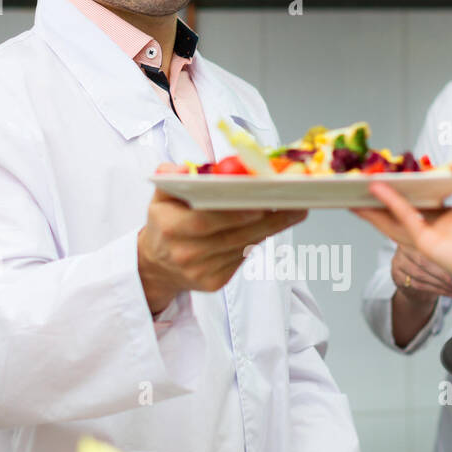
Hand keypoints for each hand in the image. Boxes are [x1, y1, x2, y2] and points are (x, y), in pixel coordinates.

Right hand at [138, 165, 307, 313]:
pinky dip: (258, 240)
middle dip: (266, 220)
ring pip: (243, 247)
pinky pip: (241, 258)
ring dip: (271, 228)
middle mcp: (185, 254)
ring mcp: (200, 272)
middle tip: (294, 203)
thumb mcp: (161, 196)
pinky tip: (275, 225)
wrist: (157, 265)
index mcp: (170, 228)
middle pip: (232, 236)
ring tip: (295, 210)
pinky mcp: (214, 283)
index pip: (205, 221)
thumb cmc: (164, 222)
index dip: (233, 214)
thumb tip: (192, 168)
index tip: (260, 204)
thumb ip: (173, 177)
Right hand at [356, 153, 451, 294]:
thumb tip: (451, 162)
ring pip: (394, 217)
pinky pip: (402, 219)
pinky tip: (375, 189)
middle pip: (404, 207)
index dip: (411, 184)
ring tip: (352, 191)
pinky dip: (388, 204)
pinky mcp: (426, 243)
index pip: (428, 196)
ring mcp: (432, 235)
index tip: (396, 171)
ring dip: (373, 204)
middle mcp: (442, 225)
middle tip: (364, 181)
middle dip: (383, 195)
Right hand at [391, 246, 451, 302]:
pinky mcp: (397, 277)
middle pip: (423, 263)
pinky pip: (417, 285)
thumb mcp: (435, 255)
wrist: (414, 282)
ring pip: (421, 276)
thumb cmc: (428, 265)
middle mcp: (403, 248)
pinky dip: (435, 290)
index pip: (429, 248)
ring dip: (440, 285)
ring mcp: (398, 263)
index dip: (444, 260)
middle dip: (443, 275)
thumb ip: (443, 255)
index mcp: (415, 237)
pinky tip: (446, 292)